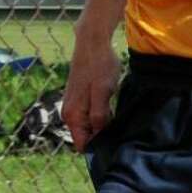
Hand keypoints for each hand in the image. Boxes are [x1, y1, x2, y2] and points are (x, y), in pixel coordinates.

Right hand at [62, 32, 120, 151]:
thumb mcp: (102, 92)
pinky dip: (102, 116)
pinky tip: (114, 110)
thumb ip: (99, 115)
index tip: (116, 145)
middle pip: (86, 136)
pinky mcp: (81, 98)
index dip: (98, 148)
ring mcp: (74, 105)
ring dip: (103, 125)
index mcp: (72, 115)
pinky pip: (91, 115)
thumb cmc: (99, 66)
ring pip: (90, 126)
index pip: (82, 145)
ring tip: (119, 120)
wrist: (93, 43)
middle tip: (122, 132)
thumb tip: (99, 136)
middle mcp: (69, 113)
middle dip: (102, 136)